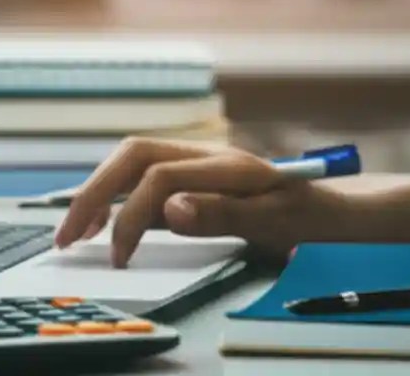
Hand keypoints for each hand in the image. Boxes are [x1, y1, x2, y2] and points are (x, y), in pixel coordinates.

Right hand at [53, 137, 351, 266]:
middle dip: (95, 191)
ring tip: (74, 230)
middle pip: (133, 154)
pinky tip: (100, 220)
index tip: (119, 255)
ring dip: (98, 190)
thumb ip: (225, 214)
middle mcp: (208, 154)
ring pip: (132, 160)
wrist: (340, 213)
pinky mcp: (193, 175)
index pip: (160, 176)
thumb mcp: (279, 223)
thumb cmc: (315, 220)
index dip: (132, 214)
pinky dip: (114, 194)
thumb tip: (170, 207)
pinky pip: (142, 174)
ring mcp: (199, 161)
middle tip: (68, 235)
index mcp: (228, 164)